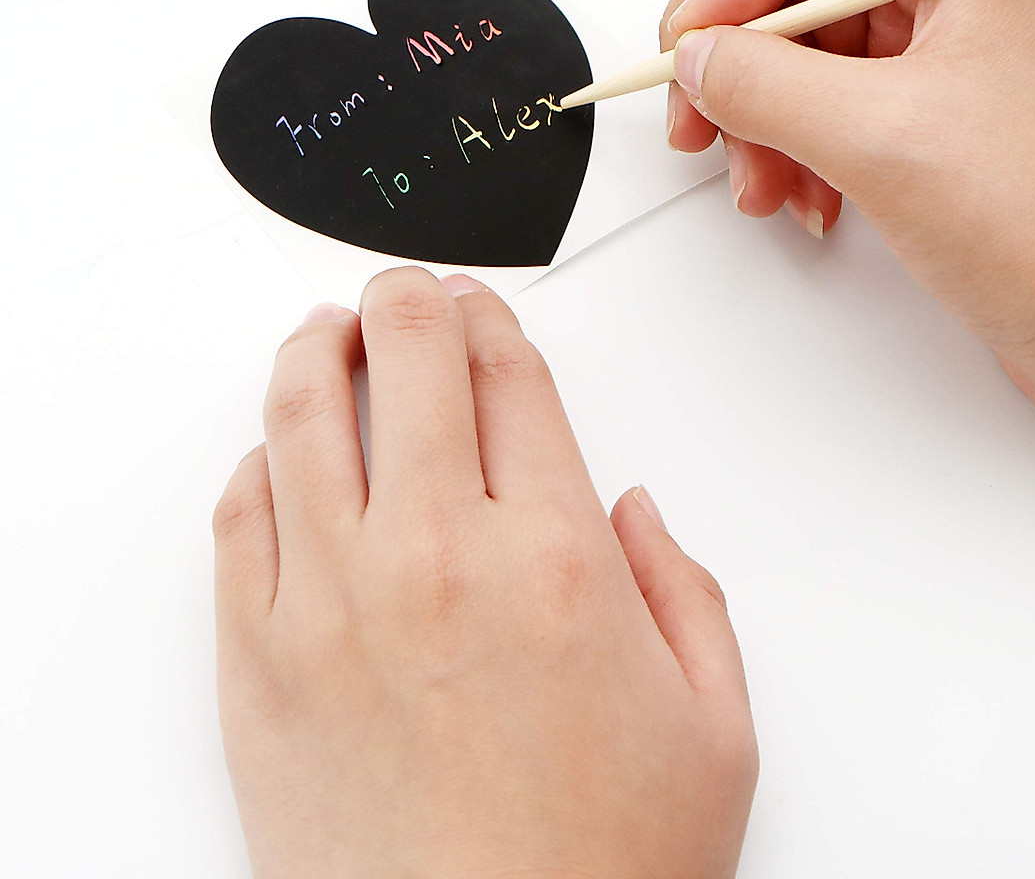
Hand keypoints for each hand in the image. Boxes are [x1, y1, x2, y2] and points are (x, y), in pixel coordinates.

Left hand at [214, 268, 756, 877]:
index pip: (512, 379)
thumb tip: (631, 510)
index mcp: (557, 559)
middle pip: (411, 363)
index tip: (482, 307)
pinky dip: (255, 465)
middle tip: (404, 293)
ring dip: (316, 352)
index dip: (494, 321)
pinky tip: (275, 452)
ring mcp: (335, 605)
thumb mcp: (714, 724)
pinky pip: (240, 521)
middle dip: (408, 304)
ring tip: (325, 333)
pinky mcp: (261, 666)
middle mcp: (441, 558)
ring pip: (304, 418)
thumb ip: (684, 591)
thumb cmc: (602, 870)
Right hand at [661, 0, 1034, 494]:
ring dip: (762, 105)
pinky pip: (836, 88)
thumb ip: (764, 83)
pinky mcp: (944, 98)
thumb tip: (698, 59)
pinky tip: (803, 195)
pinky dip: (799, 138)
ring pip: (810, 30)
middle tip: (698, 109)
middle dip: (739, 38)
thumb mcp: (882, 141)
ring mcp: (956, 33)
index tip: (703, 36)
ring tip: (758, 179)